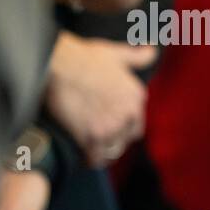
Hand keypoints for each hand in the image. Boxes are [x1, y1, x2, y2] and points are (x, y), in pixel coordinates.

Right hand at [43, 29, 156, 167]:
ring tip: (89, 149)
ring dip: (102, 151)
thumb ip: (136, 56)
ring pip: (112, 150)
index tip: (109, 127)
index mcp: (136, 97)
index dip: (123, 128)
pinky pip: (96, 158)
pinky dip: (89, 159)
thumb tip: (152, 49)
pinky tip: (81, 156)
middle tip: (97, 139)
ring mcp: (112, 126)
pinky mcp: (93, 136)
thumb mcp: (115, 53)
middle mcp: (129, 113)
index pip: (137, 124)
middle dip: (114, 140)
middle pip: (126, 139)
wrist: (57, 62)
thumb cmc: (83, 56)